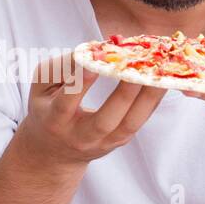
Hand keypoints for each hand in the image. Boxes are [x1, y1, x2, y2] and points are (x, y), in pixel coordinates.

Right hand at [18, 54, 166, 167]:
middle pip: (105, 120)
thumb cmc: (47, 108)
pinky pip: (140, 120)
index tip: (92, 64)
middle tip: (137, 66)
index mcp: (55, 121)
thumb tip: (93, 51)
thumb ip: (60, 67)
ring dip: (148, 97)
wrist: (54, 152)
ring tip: (161, 72)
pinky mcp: (120, 141)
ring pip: (129, 123)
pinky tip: (163, 80)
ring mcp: (103, 142)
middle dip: (123, 94)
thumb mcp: (41, 87)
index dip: (79, 85)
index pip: (65, 104)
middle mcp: (80, 136)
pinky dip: (153, 100)